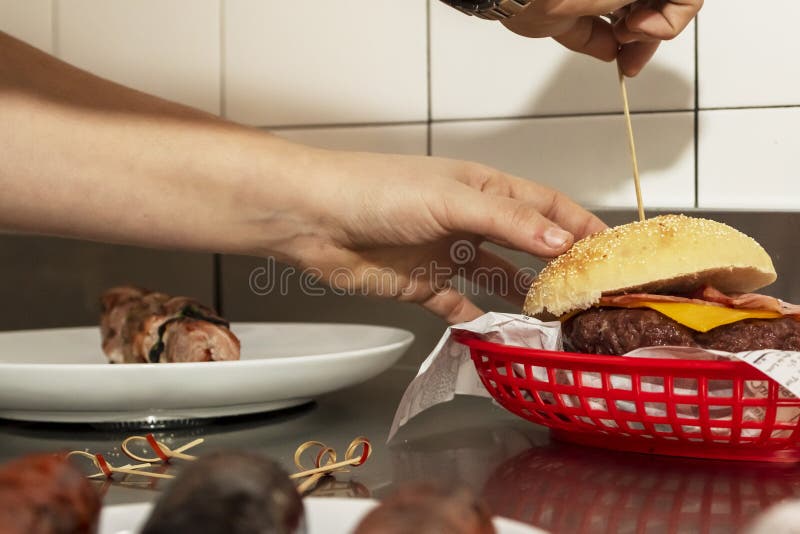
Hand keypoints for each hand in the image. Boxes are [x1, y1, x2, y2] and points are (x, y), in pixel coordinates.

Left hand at [269, 147, 605, 323]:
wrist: (315, 219)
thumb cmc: (376, 190)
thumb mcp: (451, 199)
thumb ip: (507, 221)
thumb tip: (562, 243)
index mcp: (482, 189)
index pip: (544, 207)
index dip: (579, 226)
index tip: (612, 250)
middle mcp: (469, 220)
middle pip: (526, 244)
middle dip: (559, 265)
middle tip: (591, 292)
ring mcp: (448, 254)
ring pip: (499, 278)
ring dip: (524, 296)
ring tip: (555, 318)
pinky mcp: (425, 285)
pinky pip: (462, 306)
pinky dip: (481, 320)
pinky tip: (499, 334)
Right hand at [501, 0, 702, 75]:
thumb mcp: (563, 22)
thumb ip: (591, 34)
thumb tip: (610, 49)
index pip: (635, 3)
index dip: (637, 35)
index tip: (628, 61)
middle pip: (655, 2)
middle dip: (649, 38)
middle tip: (632, 62)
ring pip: (674, 0)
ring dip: (656, 28)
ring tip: (626, 35)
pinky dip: (669, 22)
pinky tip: (637, 29)